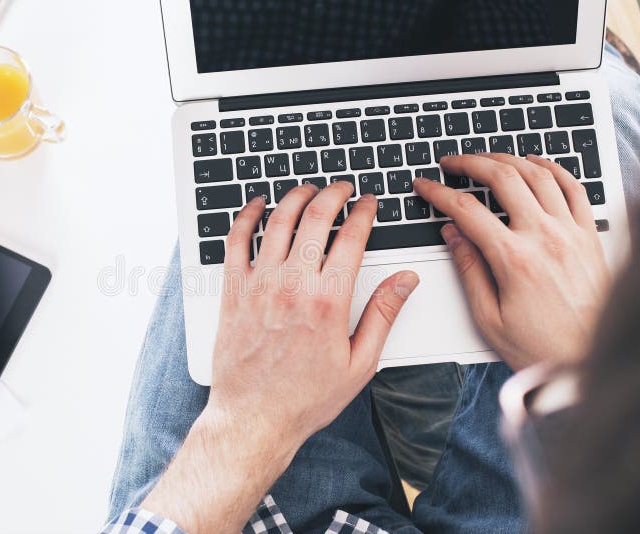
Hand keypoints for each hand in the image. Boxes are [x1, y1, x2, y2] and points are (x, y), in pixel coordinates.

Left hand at [141, 183, 418, 532]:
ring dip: (295, 197)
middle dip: (333, 194)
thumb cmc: (305, 397)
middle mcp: (293, 285)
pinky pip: (236, 241)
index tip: (368, 202)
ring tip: (307, 190)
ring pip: (278, 222)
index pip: (351, 237)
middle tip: (341, 188)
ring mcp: (260, 284)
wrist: (254, 417)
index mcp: (329, 301)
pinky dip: (247, 216)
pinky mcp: (234, 291)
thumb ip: (383, 315)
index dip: (363, 211)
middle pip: (315, 219)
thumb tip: (405, 281)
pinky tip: (256, 205)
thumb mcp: (359, 363)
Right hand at [415, 154, 610, 370]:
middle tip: (452, 163)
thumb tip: (453, 235)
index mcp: (514, 260)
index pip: (466, 210)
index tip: (426, 186)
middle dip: (470, 163)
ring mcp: (570, 233)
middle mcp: (545, 238)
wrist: (589, 362)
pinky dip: (554, 168)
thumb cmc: (541, 347)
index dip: (438, 193)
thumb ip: (469, 270)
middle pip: (503, 178)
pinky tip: (537, 163)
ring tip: (487, 157)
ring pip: (538, 174)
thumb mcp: (489, 317)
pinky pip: (574, 188)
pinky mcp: (588, 236)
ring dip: (508, 158)